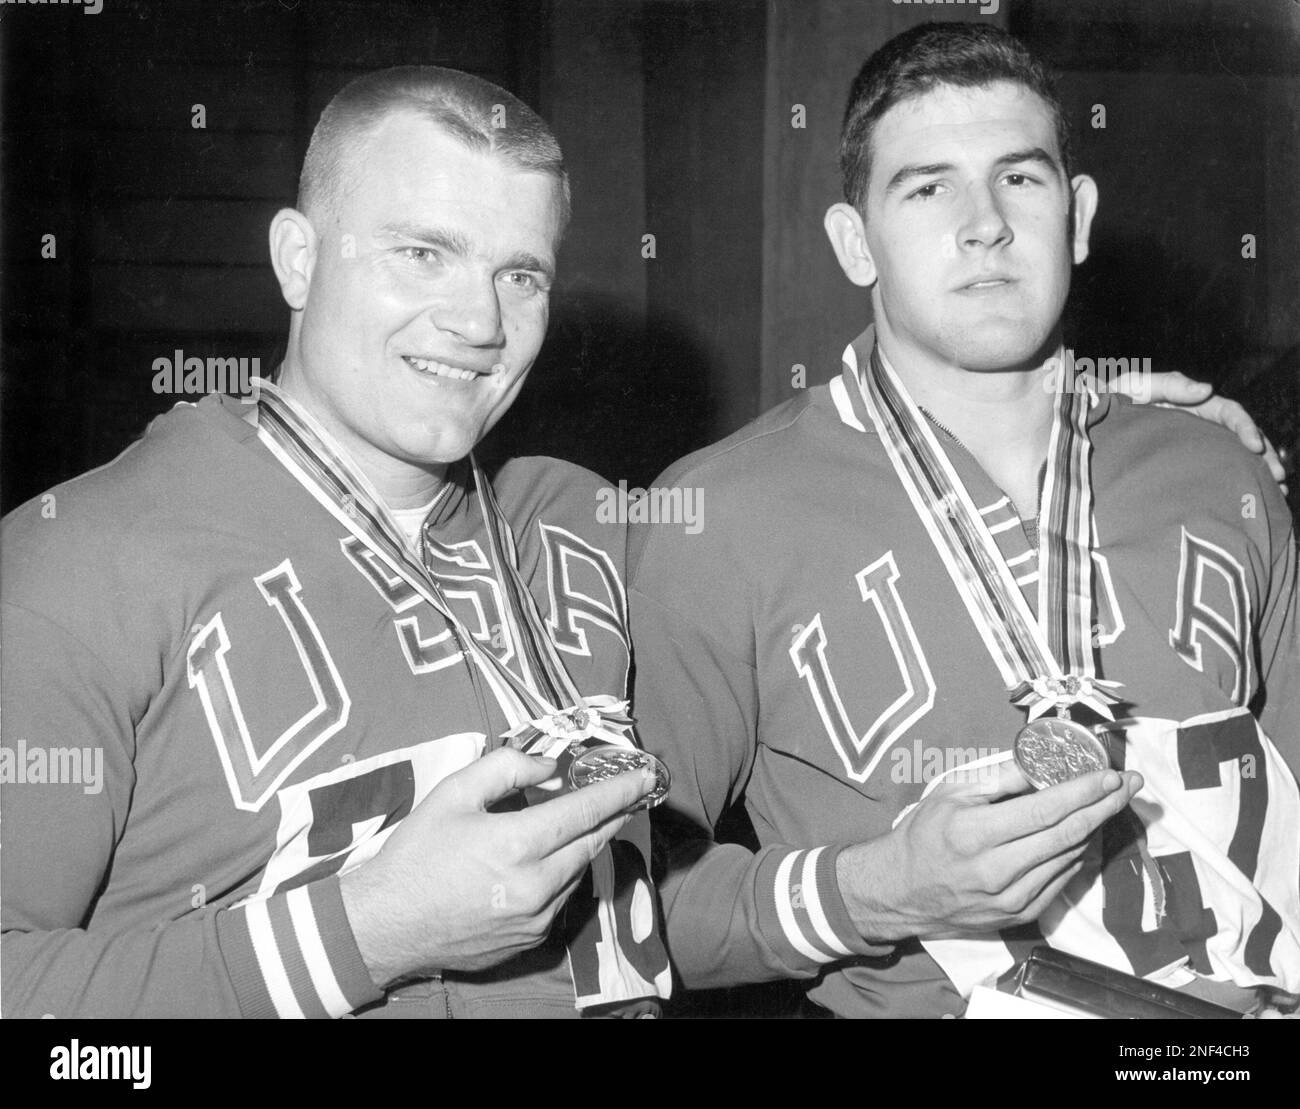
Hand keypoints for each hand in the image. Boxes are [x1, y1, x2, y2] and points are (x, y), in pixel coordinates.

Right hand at [340, 746, 656, 986]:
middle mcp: (536, 885)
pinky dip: (562, 873)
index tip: (646, 777)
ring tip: (581, 821)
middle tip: (630, 794)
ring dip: (586, 843)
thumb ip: (507, 768)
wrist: (386, 924)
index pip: (586, 811)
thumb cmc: (418, 852)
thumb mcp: (454, 793)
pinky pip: (560, 898)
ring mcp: (536, 918)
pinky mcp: (530, 940)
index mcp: (518, 844)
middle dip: (614, 815)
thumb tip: (551, 764)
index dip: (620, 791)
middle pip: (593, 841)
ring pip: (579, 871)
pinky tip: (546, 860)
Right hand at [836, 762, 1142, 940]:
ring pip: (1070, 858)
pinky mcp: (1020, 915)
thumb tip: (1041, 762)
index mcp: (975, 834)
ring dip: (1096, 828)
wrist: (901, 892)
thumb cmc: (923, 835)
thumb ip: (998, 779)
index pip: (1044, 810)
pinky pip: (1061, 880)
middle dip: (1105, 806)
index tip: (1110, 773)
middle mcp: (997, 870)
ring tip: (1110, 802)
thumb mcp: (950, 794)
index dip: (1083, 791)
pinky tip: (1084, 833)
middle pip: (1067, 835)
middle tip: (1129, 784)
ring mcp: (1012, 898)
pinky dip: (1077, 853)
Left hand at [1123, 370, 1286, 489]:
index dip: (1245, 427)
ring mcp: (1190, 447)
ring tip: (1273, 494)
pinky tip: (1242, 501)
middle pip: (1238, 439)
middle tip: (1279, 478)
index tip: (1255, 446)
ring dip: (1254, 474)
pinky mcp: (1180, 467)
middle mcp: (1197, 427)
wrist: (1084, 426)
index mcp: (1191, 406)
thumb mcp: (1135, 386)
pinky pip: (1209, 475)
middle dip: (1263, 456)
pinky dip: (1229, 485)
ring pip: (1230, 458)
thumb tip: (1207, 388)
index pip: (1228, 413)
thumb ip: (1169, 384)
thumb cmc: (1110, 401)